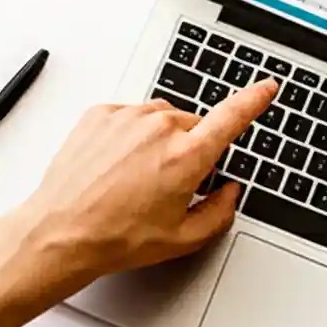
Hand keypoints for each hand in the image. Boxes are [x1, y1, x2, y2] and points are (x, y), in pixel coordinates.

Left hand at [20, 78, 277, 284]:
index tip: (266, 88)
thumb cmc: (115, 237)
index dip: (254, 99)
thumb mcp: (182, 238)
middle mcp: (159, 128)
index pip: (232, 116)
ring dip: (158, 140)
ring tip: (136, 178)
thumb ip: (220, 212)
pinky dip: (129, 136)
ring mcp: (127, 117)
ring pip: (160, 119)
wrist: (61, 232)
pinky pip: (128, 117)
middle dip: (189, 149)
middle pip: (192, 126)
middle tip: (168, 184)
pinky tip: (116, 167)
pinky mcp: (100, 115)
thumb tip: (229, 193)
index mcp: (187, 156)